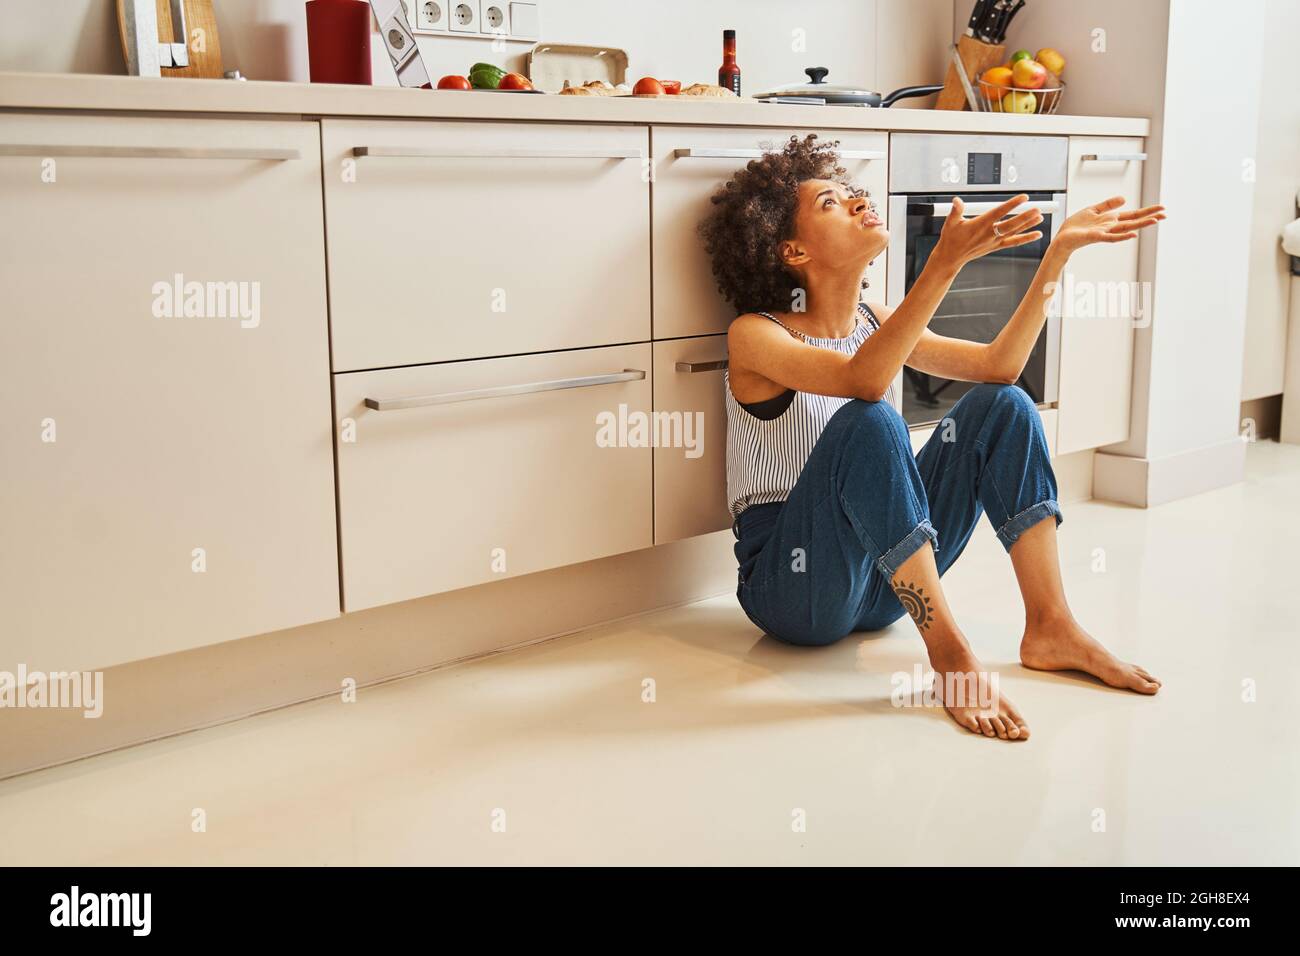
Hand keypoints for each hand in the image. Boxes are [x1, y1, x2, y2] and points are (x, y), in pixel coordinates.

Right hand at [930, 194, 1044, 271]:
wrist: (952, 258)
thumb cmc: (951, 240)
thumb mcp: (951, 223)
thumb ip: (956, 210)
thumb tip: (957, 200)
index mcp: (980, 225)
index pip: (999, 212)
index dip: (1012, 204)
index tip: (1023, 197)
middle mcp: (989, 234)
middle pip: (1011, 224)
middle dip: (1025, 216)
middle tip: (1037, 209)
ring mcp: (994, 241)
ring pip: (1015, 232)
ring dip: (1028, 225)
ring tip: (1040, 217)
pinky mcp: (996, 246)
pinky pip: (1014, 242)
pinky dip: (1026, 238)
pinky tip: (1037, 234)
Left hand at [1052, 196, 1164, 253]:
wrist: (1062, 238)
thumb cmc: (1076, 226)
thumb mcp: (1093, 210)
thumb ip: (1109, 205)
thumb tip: (1125, 198)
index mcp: (1111, 220)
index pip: (1133, 215)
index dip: (1147, 211)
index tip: (1161, 208)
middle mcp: (1110, 227)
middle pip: (1133, 221)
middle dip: (1149, 217)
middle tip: (1165, 214)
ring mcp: (1104, 232)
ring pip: (1126, 228)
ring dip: (1140, 225)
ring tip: (1154, 221)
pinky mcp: (1095, 237)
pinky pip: (1110, 237)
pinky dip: (1122, 236)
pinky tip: (1132, 234)